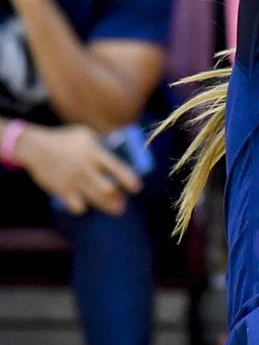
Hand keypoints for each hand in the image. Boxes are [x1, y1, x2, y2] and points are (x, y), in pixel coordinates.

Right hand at [13, 124, 142, 216]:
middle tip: (122, 203)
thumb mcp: (85, 134)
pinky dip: (82, 208)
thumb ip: (102, 142)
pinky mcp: (61, 190)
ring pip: (96, 200)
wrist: (35, 148)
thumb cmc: (64, 139)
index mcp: (94, 153)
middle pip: (108, 189)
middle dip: (118, 199)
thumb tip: (121, 146)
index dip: (129, 180)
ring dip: (107, 206)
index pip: (117, 168)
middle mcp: (85, 168)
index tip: (137, 188)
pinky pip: (76, 206)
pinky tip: (84, 206)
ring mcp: (73, 181)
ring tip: (115, 209)